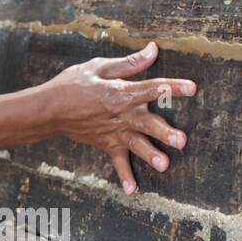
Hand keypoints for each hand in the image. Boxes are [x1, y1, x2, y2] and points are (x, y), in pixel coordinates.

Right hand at [41, 39, 195, 193]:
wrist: (48, 109)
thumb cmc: (73, 84)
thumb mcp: (99, 67)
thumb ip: (129, 63)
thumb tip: (153, 50)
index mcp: (120, 93)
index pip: (151, 88)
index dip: (172, 87)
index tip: (192, 88)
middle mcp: (120, 115)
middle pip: (147, 123)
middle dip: (164, 132)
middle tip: (182, 140)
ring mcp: (113, 132)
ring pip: (136, 144)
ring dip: (150, 155)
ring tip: (164, 165)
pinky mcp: (106, 144)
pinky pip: (117, 161)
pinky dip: (124, 175)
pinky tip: (132, 190)